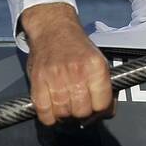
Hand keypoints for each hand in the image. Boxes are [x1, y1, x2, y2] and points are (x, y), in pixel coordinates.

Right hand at [21, 2, 114, 126]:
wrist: (53, 29)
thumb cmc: (76, 46)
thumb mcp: (98, 60)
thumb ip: (103, 85)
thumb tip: (108, 110)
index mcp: (96, 67)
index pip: (102, 104)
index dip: (101, 110)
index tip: (97, 110)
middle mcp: (77, 72)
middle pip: (83, 112)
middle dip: (82, 113)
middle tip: (79, 106)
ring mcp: (56, 77)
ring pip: (64, 114)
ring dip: (65, 114)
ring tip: (66, 104)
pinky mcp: (38, 81)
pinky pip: (44, 112)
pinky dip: (48, 116)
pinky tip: (52, 108)